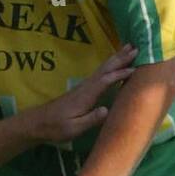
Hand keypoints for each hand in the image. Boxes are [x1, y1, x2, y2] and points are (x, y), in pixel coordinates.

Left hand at [22, 43, 137, 144]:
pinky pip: (100, 73)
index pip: (105, 81)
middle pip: (105, 69)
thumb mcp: (74, 128)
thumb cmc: (56, 127)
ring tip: (128, 48)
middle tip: (136, 47)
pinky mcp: (83, 89)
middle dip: (120, 58)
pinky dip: (110, 65)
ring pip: (103, 68)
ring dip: (116, 58)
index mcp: (86, 96)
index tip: (135, 68)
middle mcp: (86, 87)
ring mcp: (84, 86)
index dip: (120, 74)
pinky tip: (114, 63)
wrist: (39, 122)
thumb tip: (107, 110)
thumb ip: (90, 119)